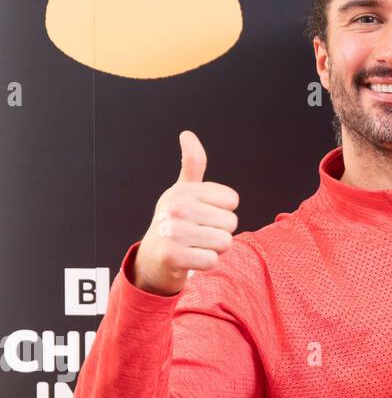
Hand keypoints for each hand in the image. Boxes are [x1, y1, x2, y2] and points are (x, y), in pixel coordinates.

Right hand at [132, 131, 239, 295]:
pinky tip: (191, 258)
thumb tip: (187, 134)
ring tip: (196, 245)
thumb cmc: (175, 221)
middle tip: (200, 234)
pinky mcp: (172, 256)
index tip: (204, 216)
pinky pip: (212, 260)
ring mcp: (173, 232)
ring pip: (224, 242)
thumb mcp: (183, 191)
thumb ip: (192, 164)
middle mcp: (177, 207)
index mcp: (184, 190)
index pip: (232, 200)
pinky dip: (206, 263)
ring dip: (215, 249)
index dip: (223, 211)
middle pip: (231, 223)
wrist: (153, 257)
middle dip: (220, 233)